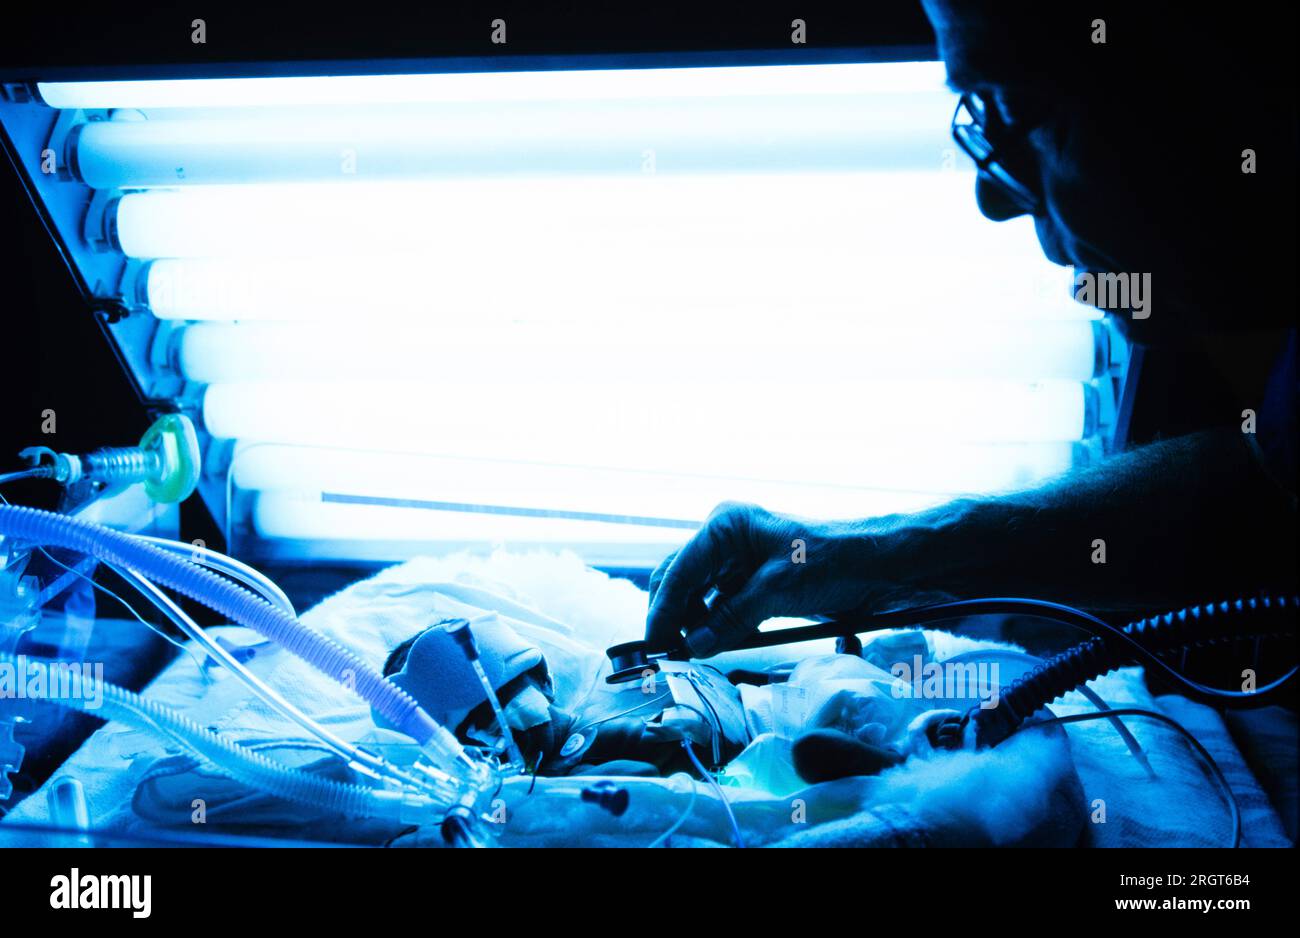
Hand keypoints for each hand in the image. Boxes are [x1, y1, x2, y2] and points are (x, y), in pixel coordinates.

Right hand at [645, 502, 897, 656]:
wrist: (875, 565)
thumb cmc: (832, 562)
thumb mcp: (779, 589)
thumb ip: (732, 617)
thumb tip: (695, 646)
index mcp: (725, 526)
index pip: (678, 572)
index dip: (663, 611)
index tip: (656, 645)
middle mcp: (723, 539)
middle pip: (679, 581)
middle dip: (673, 617)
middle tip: (669, 654)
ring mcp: (734, 560)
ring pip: (696, 597)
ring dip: (694, 626)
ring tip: (696, 653)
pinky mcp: (748, 581)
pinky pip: (719, 607)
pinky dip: (715, 627)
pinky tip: (720, 643)